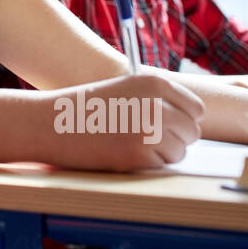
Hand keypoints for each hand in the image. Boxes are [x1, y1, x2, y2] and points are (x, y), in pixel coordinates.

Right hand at [44, 72, 204, 171]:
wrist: (51, 122)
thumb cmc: (87, 108)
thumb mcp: (126, 90)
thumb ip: (159, 101)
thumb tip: (193, 124)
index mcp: (155, 83)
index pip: (196, 109)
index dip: (183, 120)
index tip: (168, 125)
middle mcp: (158, 104)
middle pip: (192, 132)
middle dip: (174, 138)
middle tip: (145, 138)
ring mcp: (150, 130)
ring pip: (180, 151)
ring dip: (161, 153)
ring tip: (130, 143)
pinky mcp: (139, 154)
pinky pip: (162, 165)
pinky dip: (147, 164)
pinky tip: (123, 152)